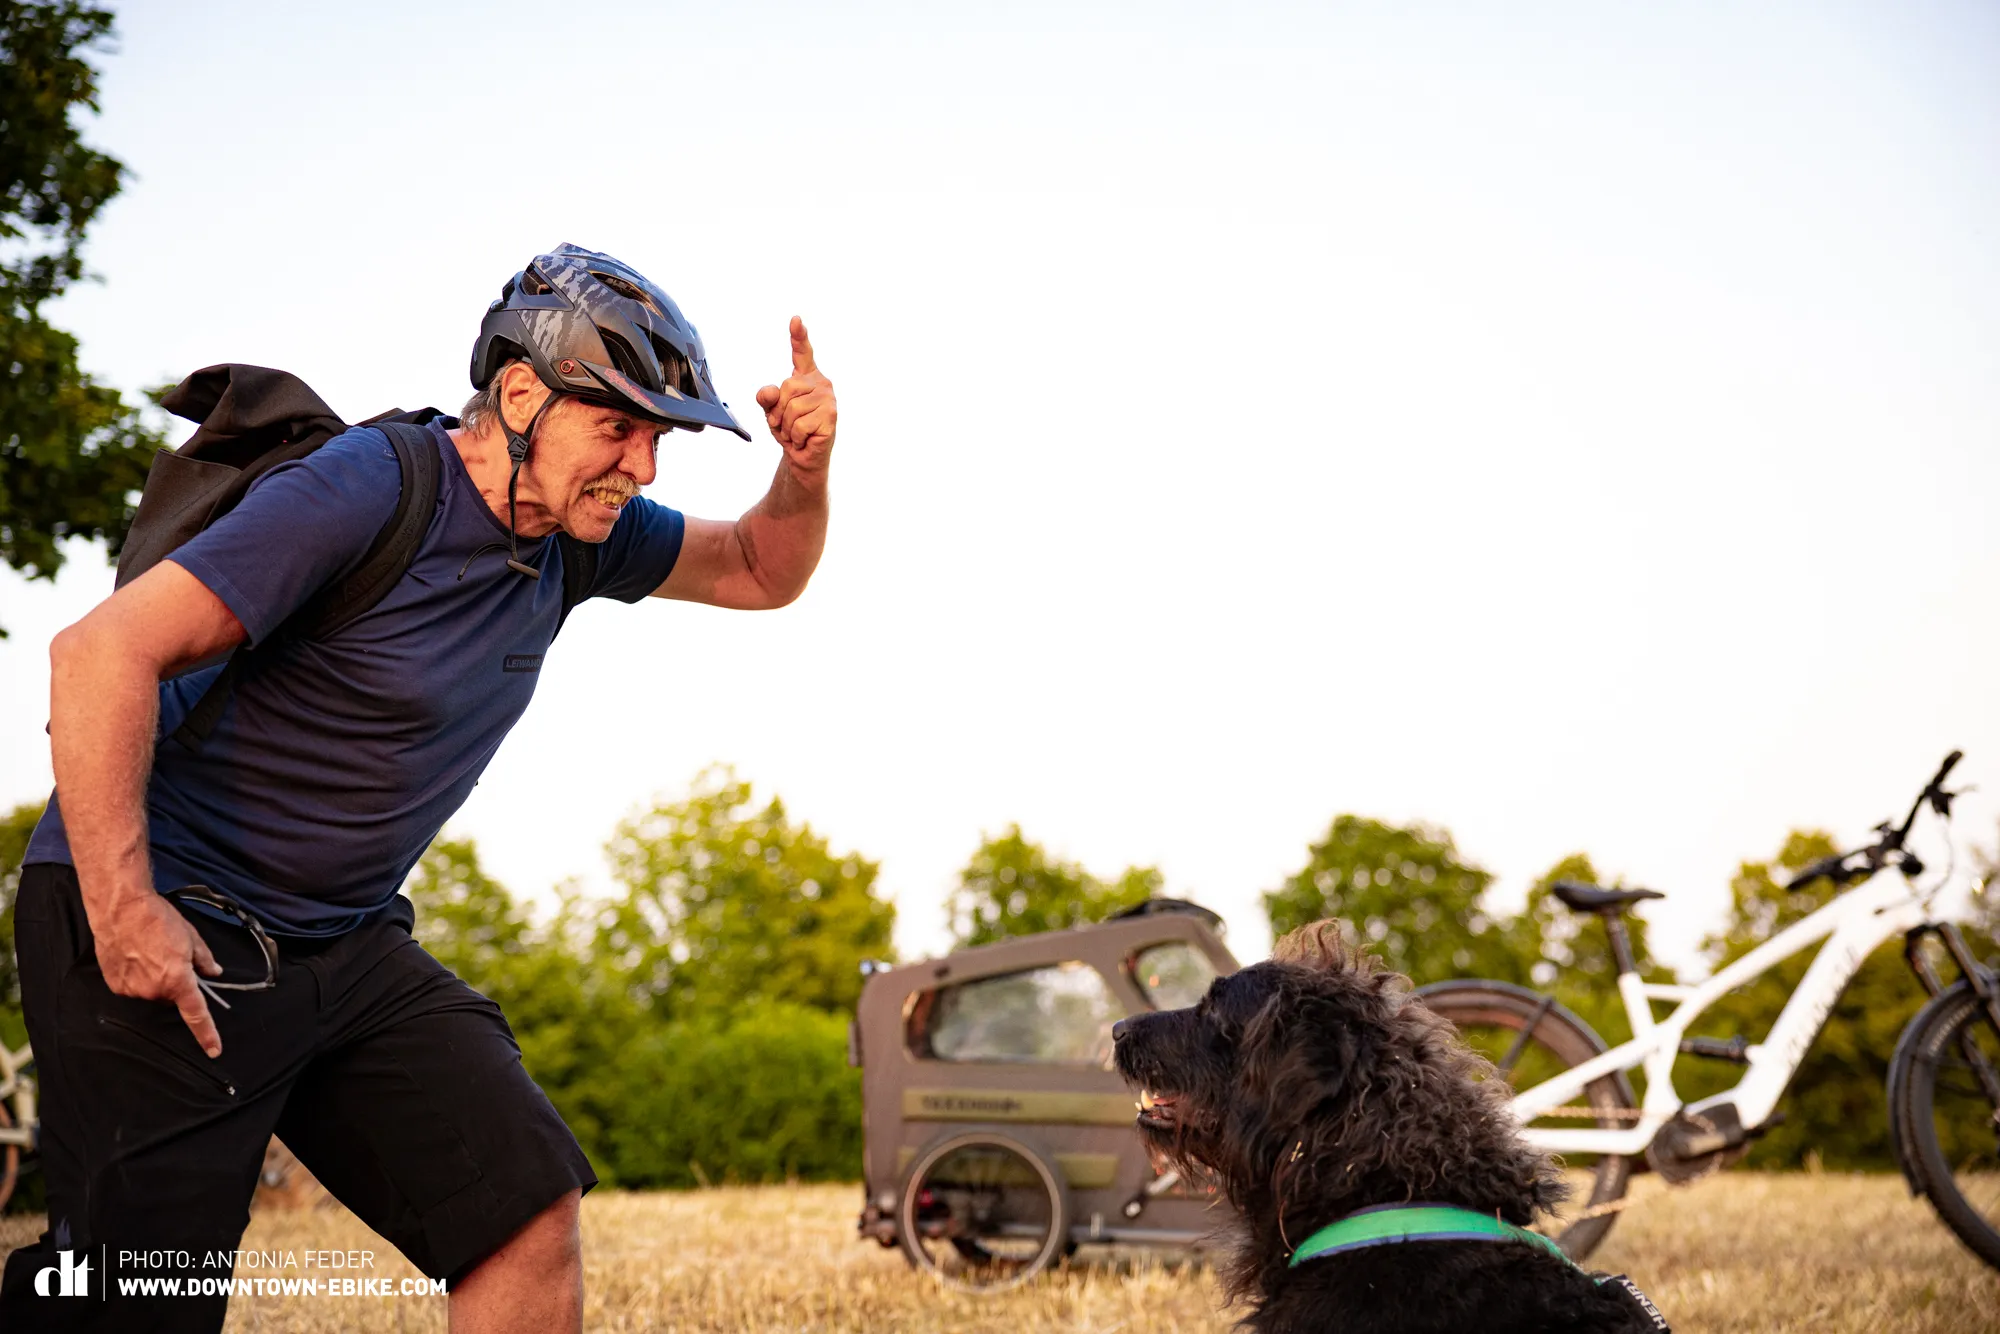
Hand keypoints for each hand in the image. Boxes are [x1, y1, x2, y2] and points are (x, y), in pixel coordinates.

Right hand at [92, 888, 224, 1056]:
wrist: (122, 909)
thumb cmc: (159, 920)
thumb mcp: (191, 938)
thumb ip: (204, 961)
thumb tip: (213, 974)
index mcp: (177, 981)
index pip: (196, 1014)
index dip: (207, 1033)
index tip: (214, 1050)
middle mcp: (153, 990)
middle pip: (171, 997)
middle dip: (176, 982)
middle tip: (171, 957)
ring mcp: (132, 990)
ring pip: (152, 992)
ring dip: (155, 978)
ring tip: (149, 951)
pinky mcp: (115, 985)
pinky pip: (134, 987)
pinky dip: (137, 976)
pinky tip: (134, 956)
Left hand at [754, 317, 835, 486]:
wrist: (803, 457)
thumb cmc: (790, 430)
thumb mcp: (772, 412)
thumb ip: (767, 398)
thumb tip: (769, 392)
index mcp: (806, 377)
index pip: (802, 353)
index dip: (798, 336)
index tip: (795, 320)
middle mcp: (820, 384)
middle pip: (786, 387)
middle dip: (779, 411)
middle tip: (787, 424)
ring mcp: (828, 400)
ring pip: (791, 408)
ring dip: (787, 427)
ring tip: (796, 432)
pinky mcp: (830, 417)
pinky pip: (799, 424)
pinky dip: (796, 437)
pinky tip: (805, 439)